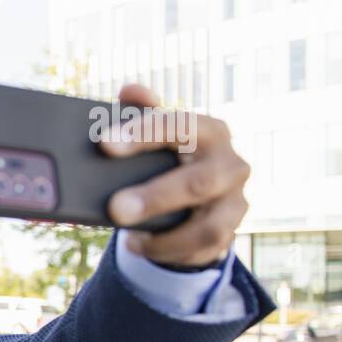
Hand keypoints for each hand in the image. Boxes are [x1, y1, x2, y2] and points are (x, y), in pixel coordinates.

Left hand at [102, 84, 249, 266]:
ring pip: (208, 226)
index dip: (143, 133)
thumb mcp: (156, 135)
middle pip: (198, 182)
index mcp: (209, 131)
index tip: (105, 143)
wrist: (197, 198)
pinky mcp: (231, 232)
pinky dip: (169, 251)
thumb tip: (130, 90)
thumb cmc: (170, 157)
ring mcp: (236, 202)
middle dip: (155, 197)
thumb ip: (141, 113)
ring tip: (127, 237)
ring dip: (165, 238)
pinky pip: (203, 250)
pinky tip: (141, 246)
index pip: (181, 126)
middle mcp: (231, 165)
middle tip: (115, 208)